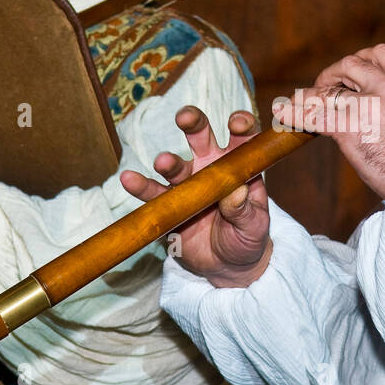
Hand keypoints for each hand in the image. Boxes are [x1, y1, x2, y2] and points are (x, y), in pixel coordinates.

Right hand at [120, 107, 271, 288]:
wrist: (226, 266)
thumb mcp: (254, 226)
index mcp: (237, 166)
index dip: (240, 125)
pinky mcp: (168, 205)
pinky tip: (129, 180)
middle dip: (194, 123)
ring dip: (169, 162)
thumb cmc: (247, 238)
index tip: (236, 123)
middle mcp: (210, 167)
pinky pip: (153, 194)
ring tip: (163, 163)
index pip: (242, 138)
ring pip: (175, 165)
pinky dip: (141, 187)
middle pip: (201, 137)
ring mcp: (187, 184)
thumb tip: (236, 192)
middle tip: (186, 118)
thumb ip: (245, 209)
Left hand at [271, 43, 384, 198]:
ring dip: (313, 94)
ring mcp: (367, 106)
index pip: (380, 52)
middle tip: (326, 88)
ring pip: (328, 88)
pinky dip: (294, 112)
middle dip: (334, 74)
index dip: (361, 60)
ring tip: (303, 103)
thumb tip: (382, 103)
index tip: (352, 72)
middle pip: (350, 64)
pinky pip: (313, 114)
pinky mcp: (349, 129)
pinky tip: (283, 113)